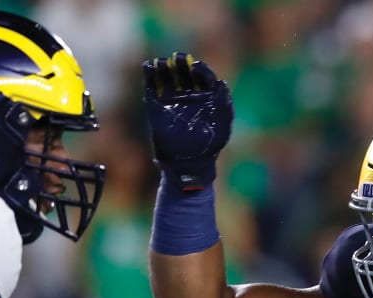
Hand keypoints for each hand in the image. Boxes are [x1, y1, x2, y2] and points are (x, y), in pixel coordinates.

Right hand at [142, 52, 232, 190]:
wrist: (189, 165)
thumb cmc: (209, 147)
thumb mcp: (222, 127)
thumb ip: (224, 105)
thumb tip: (222, 82)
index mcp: (206, 98)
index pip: (203, 76)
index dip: (200, 68)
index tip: (195, 65)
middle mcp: (189, 96)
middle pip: (185, 73)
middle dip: (181, 63)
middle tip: (178, 57)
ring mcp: (172, 101)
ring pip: (167, 78)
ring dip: (164, 67)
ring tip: (161, 62)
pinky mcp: (156, 108)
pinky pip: (151, 89)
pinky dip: (148, 77)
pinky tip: (148, 67)